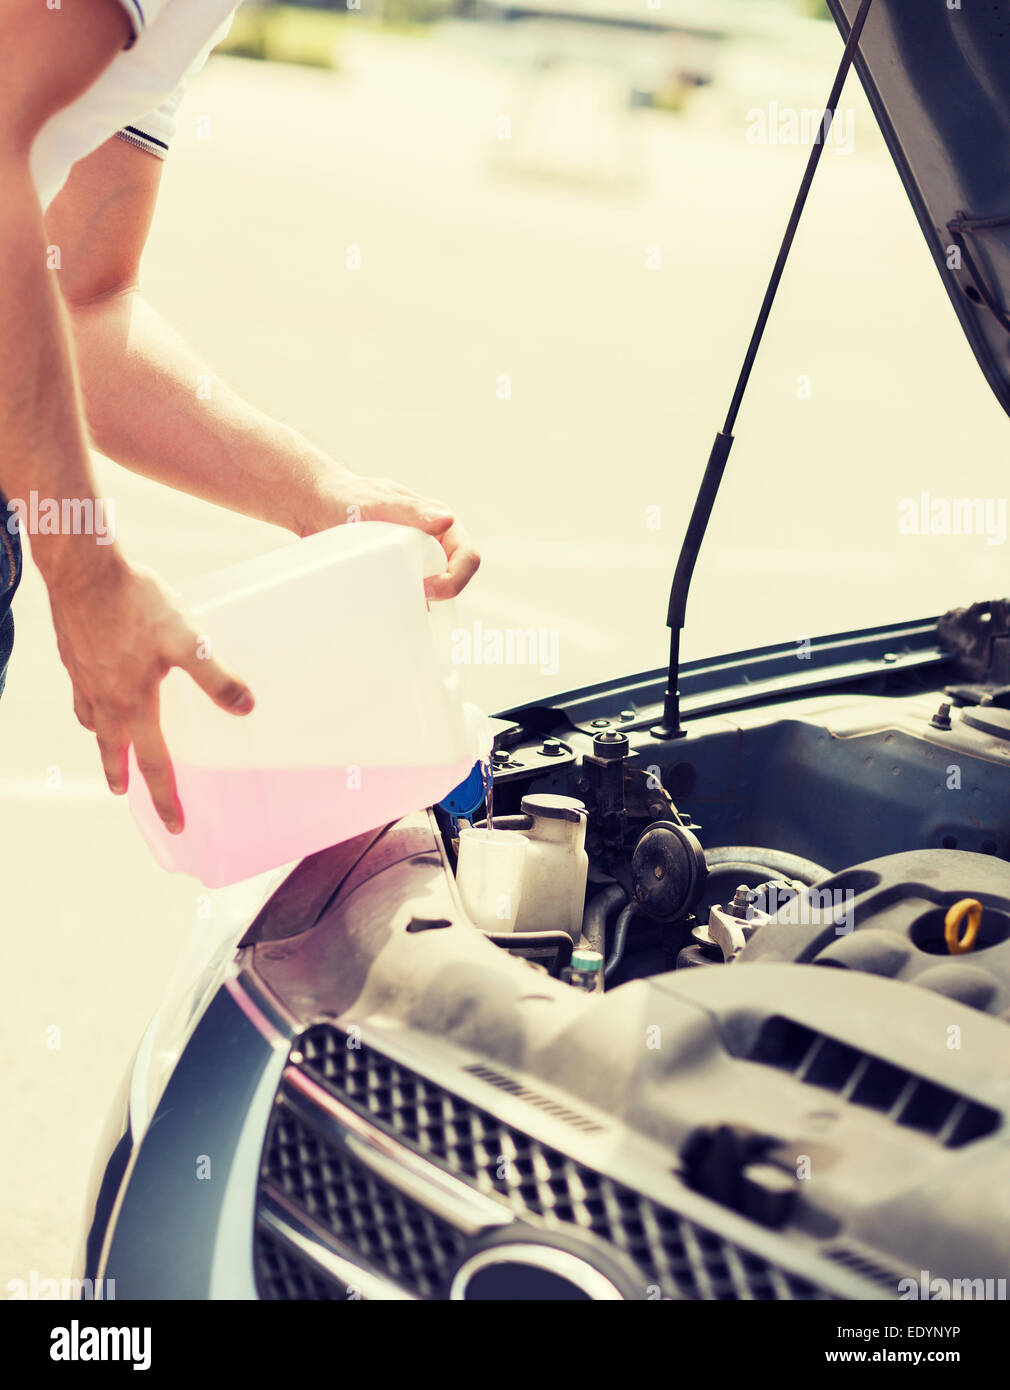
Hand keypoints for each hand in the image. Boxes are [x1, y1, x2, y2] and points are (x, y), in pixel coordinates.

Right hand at [46, 548, 252, 832]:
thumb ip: (216, 677)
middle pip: (114, 749)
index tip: (176, 825)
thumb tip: (247, 708)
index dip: (167, 797)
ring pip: (92, 722)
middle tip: (124, 794)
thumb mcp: (187, 640)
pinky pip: (81, 694)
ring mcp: (83, 678)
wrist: (82, 568)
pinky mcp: (72, 656)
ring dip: (103, 742)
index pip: (155, 764)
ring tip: (109, 748)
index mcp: (134, 704)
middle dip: (122, 774)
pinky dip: (88, 706)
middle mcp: (103, 699)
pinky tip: (94, 692)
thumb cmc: (136, 603)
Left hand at [302, 474, 480, 598]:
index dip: (455, 579)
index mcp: (441, 525)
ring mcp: (416, 562)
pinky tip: (386, 616)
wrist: (317, 506)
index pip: (467, 557)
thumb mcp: (379, 503)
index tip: (427, 589)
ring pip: (435, 593)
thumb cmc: (350, 497)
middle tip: (411, 600)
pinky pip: (412, 598)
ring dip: (422, 605)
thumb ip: (411, 511)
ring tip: (395, 609)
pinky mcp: (398, 576)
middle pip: (454, 578)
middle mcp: (434, 545)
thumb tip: (447, 522)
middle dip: (440, 595)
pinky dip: (405, 609)